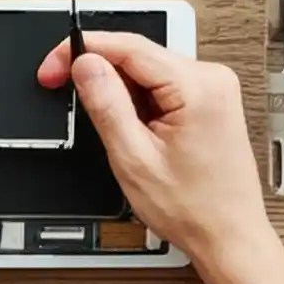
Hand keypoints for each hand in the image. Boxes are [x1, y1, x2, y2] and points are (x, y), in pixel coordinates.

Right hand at [37, 32, 270, 266]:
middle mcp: (212, 79)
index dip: (83, 50)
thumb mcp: (134, 159)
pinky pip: (162, 85)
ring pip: (147, 71)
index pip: (129, 47)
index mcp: (199, 87)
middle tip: (62, 87)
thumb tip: (86, 65)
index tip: (54, 64)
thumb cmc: (195, 208)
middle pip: (137, 55)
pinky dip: (138, 100)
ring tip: (114, 130)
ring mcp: (213, 88)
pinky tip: (135, 128)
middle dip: (97, 70)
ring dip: (118, 90)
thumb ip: (107, 105)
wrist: (229, 236)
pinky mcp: (209, 100)